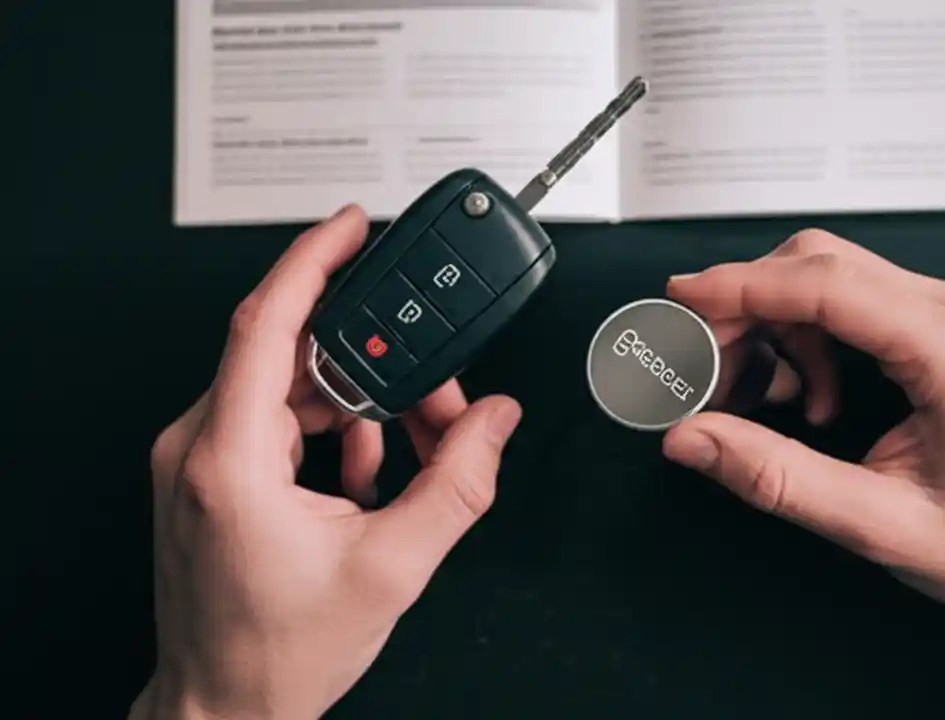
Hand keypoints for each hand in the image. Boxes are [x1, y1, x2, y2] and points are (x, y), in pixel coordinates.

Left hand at [131, 205, 521, 719]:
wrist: (225, 707)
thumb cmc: (277, 653)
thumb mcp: (394, 568)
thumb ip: (459, 483)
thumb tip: (495, 424)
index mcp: (231, 460)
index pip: (267, 324)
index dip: (313, 261)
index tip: (350, 225)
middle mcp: (200, 447)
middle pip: (296, 354)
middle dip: (377, 360)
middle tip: (435, 385)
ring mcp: (198, 458)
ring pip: (290, 385)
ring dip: (360, 401)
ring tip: (411, 441)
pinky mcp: (207, 472)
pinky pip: (276, 416)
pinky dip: (333, 428)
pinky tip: (367, 470)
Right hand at [661, 229, 944, 719]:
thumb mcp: (880, 524)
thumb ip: (776, 476)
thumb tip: (688, 438)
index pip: (826, 284)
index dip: (740, 286)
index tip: (676, 298)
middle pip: (824, 266)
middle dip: (749, 310)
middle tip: (701, 372)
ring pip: (836, 282)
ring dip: (780, 332)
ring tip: (762, 405)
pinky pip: (860, 307)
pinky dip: (813, 343)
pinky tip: (813, 405)